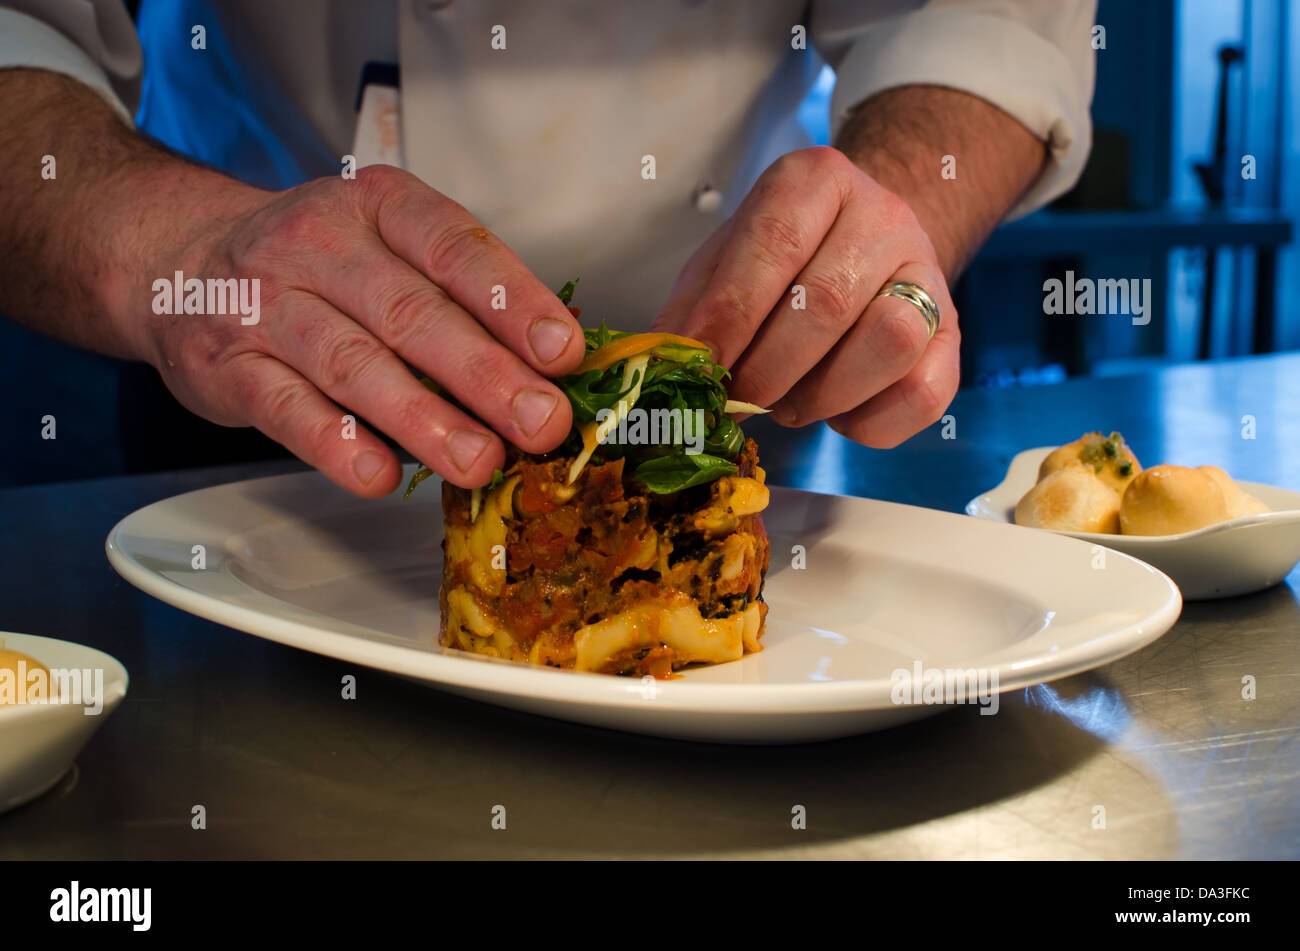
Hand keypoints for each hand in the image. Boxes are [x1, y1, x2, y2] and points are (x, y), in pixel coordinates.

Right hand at [137, 165, 584, 495]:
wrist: (180, 261)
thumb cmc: (317, 267)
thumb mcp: (387, 250)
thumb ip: (458, 301)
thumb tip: (549, 372)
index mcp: (379, 206)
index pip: (456, 248)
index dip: (514, 302)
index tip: (564, 352)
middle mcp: (319, 244)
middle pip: (413, 313)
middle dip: (487, 374)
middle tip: (542, 424)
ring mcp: (265, 302)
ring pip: (355, 363)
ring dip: (424, 418)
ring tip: (481, 462)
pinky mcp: (225, 364)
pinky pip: (285, 408)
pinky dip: (336, 443)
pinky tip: (379, 476)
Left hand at [652, 146, 958, 446]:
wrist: (864, 246)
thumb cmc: (782, 258)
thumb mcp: (725, 261)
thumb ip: (694, 309)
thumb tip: (667, 368)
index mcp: (815, 180)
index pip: (774, 245)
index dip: (731, 315)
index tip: (699, 366)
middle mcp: (882, 215)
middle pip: (828, 303)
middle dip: (768, 370)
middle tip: (737, 398)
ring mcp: (927, 273)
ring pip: (888, 341)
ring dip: (822, 394)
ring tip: (786, 403)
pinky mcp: (953, 333)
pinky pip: (924, 390)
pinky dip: (870, 420)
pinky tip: (836, 413)